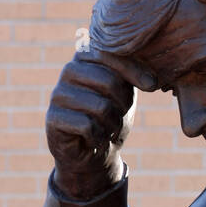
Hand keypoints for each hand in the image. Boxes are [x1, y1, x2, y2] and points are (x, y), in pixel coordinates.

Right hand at [46, 49, 155, 200]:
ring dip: (112, 124)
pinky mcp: (53, 118)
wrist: (95, 152)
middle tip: (118, 116)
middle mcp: (69, 71)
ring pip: (100, 107)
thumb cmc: (112, 117)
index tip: (151, 85)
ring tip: (105, 128)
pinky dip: (98, 137)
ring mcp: (58, 94)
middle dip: (122, 104)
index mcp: (86, 57)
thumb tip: (152, 81)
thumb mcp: (128, 92)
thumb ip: (134, 77)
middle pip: (108, 82)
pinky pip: (87, 126)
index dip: (133, 70)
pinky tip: (92, 139)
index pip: (110, 54)